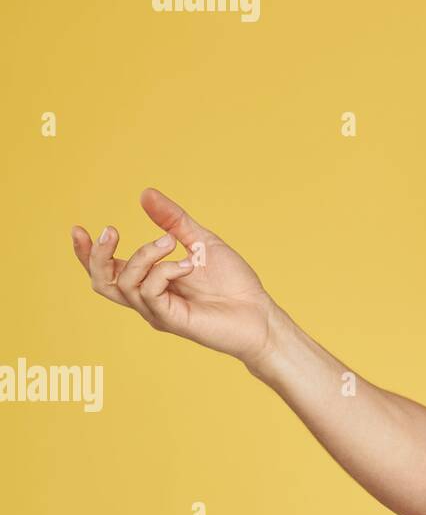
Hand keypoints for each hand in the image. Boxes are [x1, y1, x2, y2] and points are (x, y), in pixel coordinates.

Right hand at [70, 187, 276, 364]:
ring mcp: (157, 311)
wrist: (260, 314)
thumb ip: (173, 221)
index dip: (86, 253)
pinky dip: (164, 271)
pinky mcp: (172, 320)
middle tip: (112, 230)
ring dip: (144, 256)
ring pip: (125, 284)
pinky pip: (151, 294)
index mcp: (151, 281)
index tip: (77, 228)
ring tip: (170, 243)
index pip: (107, 270)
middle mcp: (148, 299)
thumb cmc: (232, 282)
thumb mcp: (201, 241)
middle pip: (101, 281)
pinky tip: (188, 264)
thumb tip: (145, 193)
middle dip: (97, 255)